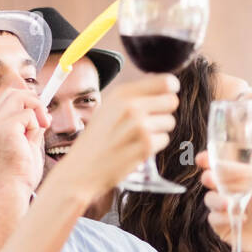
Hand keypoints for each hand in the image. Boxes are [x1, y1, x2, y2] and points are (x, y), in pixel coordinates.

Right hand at [0, 87, 49, 193]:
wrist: (11, 191)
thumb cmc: (19, 177)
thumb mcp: (27, 147)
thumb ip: (31, 130)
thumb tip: (42, 116)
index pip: (9, 100)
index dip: (27, 101)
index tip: (42, 114)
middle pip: (13, 92)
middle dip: (33, 100)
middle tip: (44, 120)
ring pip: (20, 97)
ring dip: (36, 111)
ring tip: (41, 130)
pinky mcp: (5, 128)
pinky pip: (28, 114)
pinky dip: (35, 126)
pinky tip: (31, 142)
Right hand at [52, 73, 178, 194]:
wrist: (80, 170)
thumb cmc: (95, 140)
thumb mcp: (107, 108)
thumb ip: (133, 96)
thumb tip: (166, 84)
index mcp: (122, 93)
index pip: (166, 82)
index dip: (170, 90)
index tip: (165, 97)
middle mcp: (131, 106)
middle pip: (172, 101)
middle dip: (163, 112)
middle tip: (147, 122)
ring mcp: (139, 126)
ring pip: (169, 122)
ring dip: (158, 131)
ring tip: (136, 138)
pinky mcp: (145, 146)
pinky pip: (164, 140)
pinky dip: (153, 146)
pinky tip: (135, 150)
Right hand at [200, 148, 251, 251]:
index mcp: (244, 181)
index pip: (224, 167)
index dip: (211, 161)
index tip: (203, 158)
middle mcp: (232, 193)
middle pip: (211, 181)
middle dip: (208, 178)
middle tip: (209, 178)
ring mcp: (226, 210)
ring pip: (210, 199)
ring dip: (216, 200)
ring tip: (228, 204)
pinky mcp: (223, 226)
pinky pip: (213, 218)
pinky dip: (222, 218)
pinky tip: (240, 220)